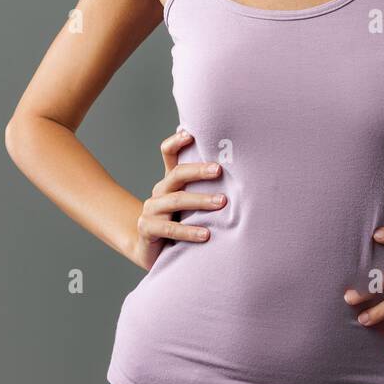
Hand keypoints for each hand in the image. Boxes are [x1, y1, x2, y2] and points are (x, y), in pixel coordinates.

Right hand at [131, 129, 225, 271]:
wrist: (150, 250)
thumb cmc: (178, 221)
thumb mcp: (189, 202)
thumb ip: (203, 187)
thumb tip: (235, 170)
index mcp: (169, 180)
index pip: (168, 153)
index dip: (176, 141)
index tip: (191, 134)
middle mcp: (159, 191)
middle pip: (176, 174)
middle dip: (199, 171)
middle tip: (219, 170)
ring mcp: (151, 209)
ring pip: (176, 200)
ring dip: (200, 200)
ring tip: (222, 202)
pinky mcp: (148, 229)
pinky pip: (170, 229)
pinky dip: (189, 231)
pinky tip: (206, 234)